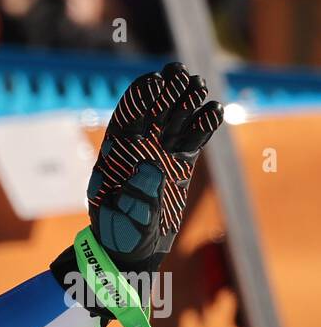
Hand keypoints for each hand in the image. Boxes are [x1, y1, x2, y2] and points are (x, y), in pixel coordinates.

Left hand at [88, 62, 222, 273]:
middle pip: (152, 113)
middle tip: (181, 73)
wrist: (133, 252)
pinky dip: (202, 126)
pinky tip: (212, 111)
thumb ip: (136, 195)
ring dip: (186, 102)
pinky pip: (192, 140)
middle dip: (165, 92)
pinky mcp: (179, 165)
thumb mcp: (123, 218)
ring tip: (199, 86)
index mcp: (115, 157)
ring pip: (174, 121)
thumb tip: (151, 167)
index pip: (126, 119)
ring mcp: (159, 155)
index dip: (138, 99)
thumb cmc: (119, 237)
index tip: (152, 81)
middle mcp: (137, 151)